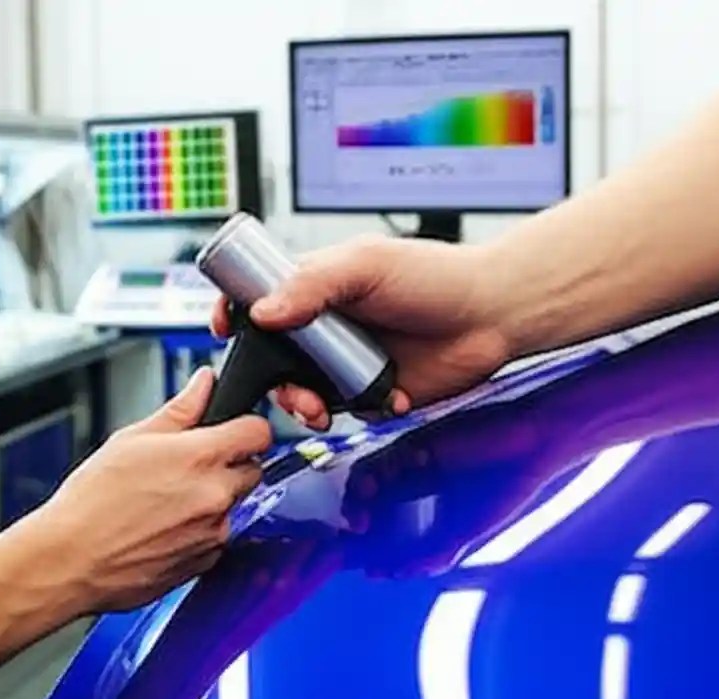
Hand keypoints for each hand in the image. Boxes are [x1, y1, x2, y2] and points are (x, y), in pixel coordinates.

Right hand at [27, 368, 271, 612]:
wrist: (70, 560)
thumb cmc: (91, 501)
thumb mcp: (131, 439)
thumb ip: (180, 409)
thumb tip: (204, 384)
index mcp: (200, 457)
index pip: (259, 432)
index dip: (245, 426)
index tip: (231, 429)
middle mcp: (215, 496)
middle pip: (252, 469)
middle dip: (229, 463)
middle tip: (188, 466)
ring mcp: (213, 533)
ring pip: (233, 504)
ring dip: (212, 498)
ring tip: (165, 500)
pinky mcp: (205, 562)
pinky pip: (217, 537)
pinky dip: (199, 530)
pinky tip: (163, 526)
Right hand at [211, 236, 512, 428]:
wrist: (492, 315)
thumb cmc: (434, 276)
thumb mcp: (366, 266)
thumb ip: (312, 284)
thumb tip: (263, 312)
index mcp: (315, 287)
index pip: (258, 300)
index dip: (237, 314)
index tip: (226, 328)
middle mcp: (324, 326)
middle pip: (272, 357)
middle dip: (271, 379)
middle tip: (292, 390)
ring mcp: (345, 361)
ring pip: (301, 391)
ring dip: (304, 405)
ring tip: (323, 408)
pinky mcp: (370, 392)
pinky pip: (345, 411)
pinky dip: (355, 411)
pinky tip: (384, 398)